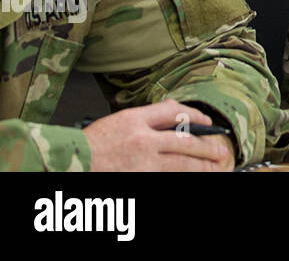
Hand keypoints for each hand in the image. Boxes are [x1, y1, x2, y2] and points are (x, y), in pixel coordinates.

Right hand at [84, 99, 235, 171]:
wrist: (68, 163)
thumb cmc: (89, 144)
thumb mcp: (116, 121)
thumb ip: (144, 120)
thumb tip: (171, 120)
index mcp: (135, 119)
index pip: (173, 111)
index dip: (194, 114)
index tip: (204, 121)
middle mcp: (142, 138)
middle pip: (184, 139)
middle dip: (205, 145)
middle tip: (219, 149)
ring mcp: (143, 160)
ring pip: (181, 161)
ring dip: (200, 164)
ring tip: (214, 166)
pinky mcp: (140, 176)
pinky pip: (167, 175)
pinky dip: (180, 175)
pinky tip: (189, 175)